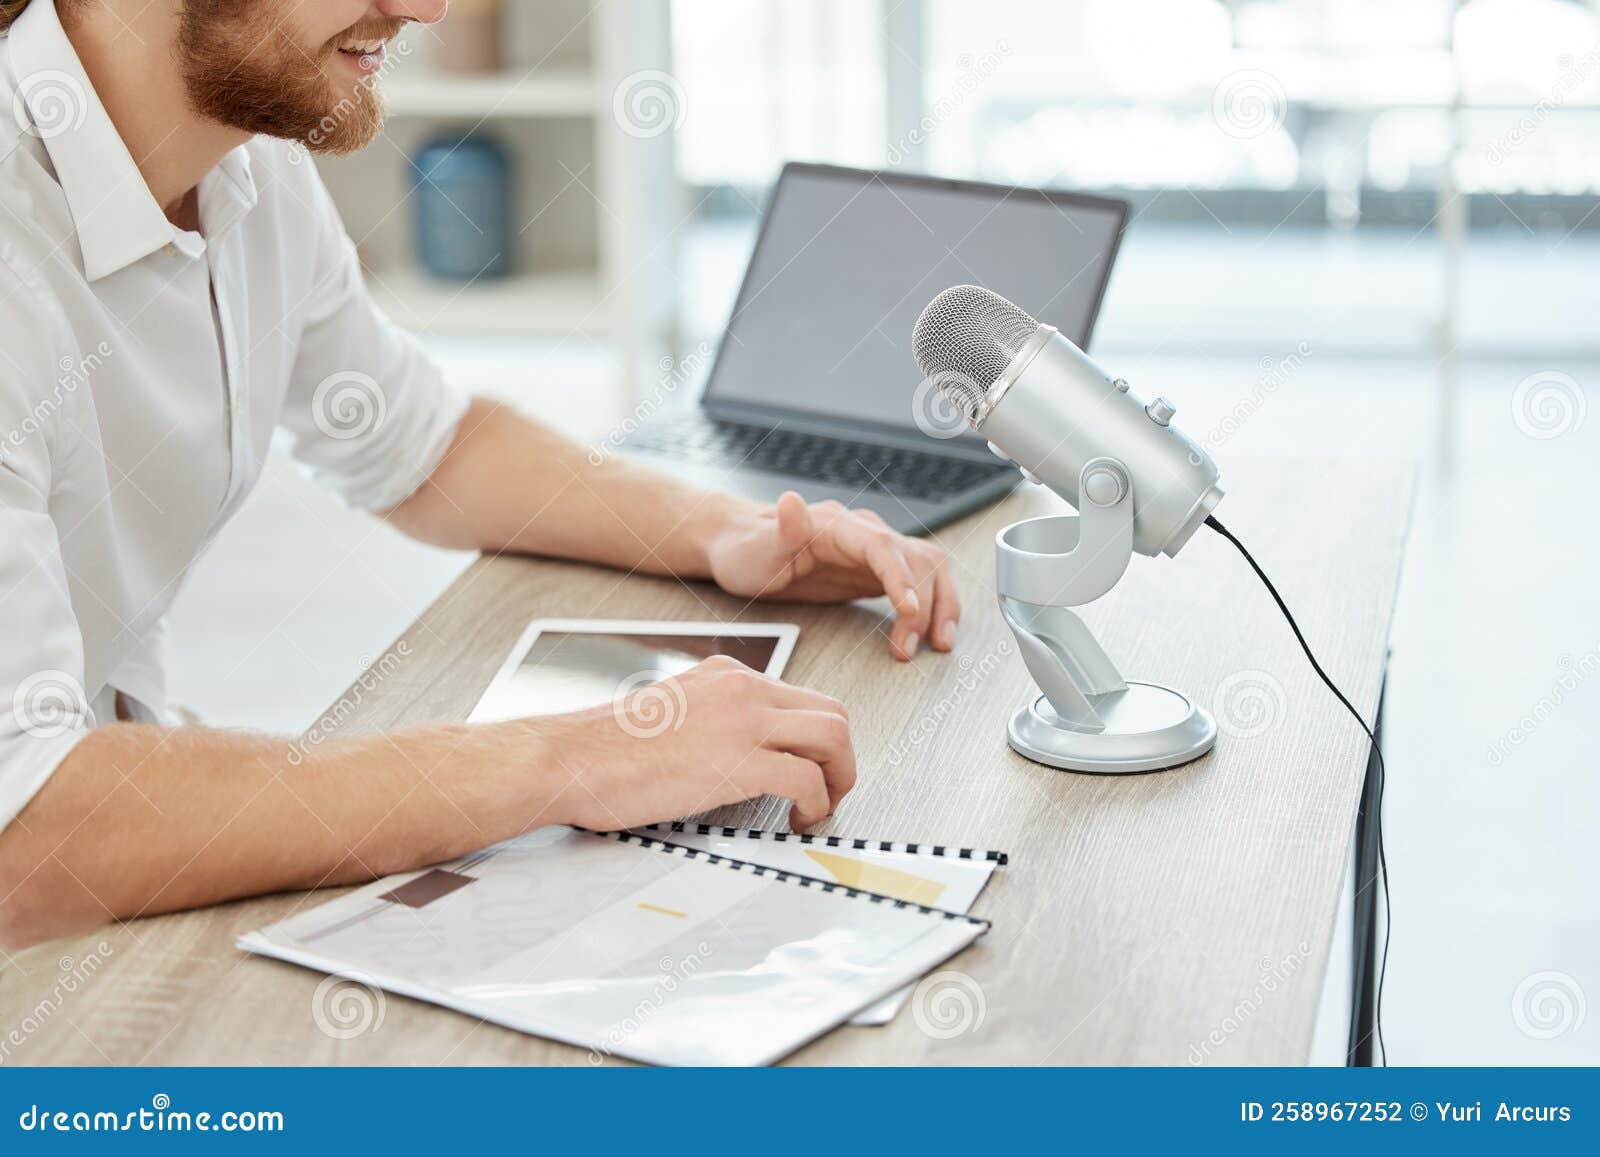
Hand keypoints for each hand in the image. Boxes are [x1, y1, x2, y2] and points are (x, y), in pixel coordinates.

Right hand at [525, 656, 854, 831]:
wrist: (570, 757)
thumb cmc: (605, 747)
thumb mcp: (672, 712)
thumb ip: (711, 720)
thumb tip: (736, 753)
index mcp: (727, 675)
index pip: (802, 697)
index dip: (818, 739)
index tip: (814, 767)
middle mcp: (742, 687)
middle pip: (831, 712)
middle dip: (842, 758)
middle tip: (830, 790)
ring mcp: (744, 720)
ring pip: (833, 736)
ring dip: (840, 778)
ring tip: (822, 807)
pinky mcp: (739, 761)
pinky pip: (808, 778)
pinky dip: (817, 803)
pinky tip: (798, 820)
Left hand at [705, 492, 960, 659]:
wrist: (745, 546)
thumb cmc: (748, 547)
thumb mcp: (757, 544)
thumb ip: (781, 528)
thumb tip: (791, 502)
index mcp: (838, 526)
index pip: (881, 545)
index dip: (900, 576)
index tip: (908, 608)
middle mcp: (864, 534)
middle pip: (914, 560)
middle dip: (921, 605)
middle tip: (907, 648)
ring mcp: (875, 553)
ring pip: (929, 570)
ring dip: (940, 606)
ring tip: (938, 645)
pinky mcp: (878, 572)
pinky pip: (921, 584)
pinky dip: (935, 608)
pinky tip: (935, 634)